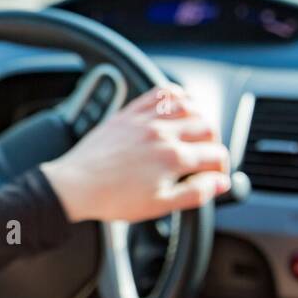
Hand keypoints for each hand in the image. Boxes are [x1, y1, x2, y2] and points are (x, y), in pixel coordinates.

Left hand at [40, 84, 230, 223]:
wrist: (75, 186)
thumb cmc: (113, 199)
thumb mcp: (159, 205)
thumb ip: (195, 193)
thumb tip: (221, 182)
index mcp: (173, 158)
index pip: (216, 155)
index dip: (222, 168)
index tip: (215, 176)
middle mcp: (162, 133)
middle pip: (208, 126)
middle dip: (214, 143)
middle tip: (206, 156)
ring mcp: (145, 119)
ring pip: (189, 105)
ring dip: (200, 116)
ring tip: (196, 132)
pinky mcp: (129, 112)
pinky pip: (159, 92)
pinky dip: (175, 95)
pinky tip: (178, 104)